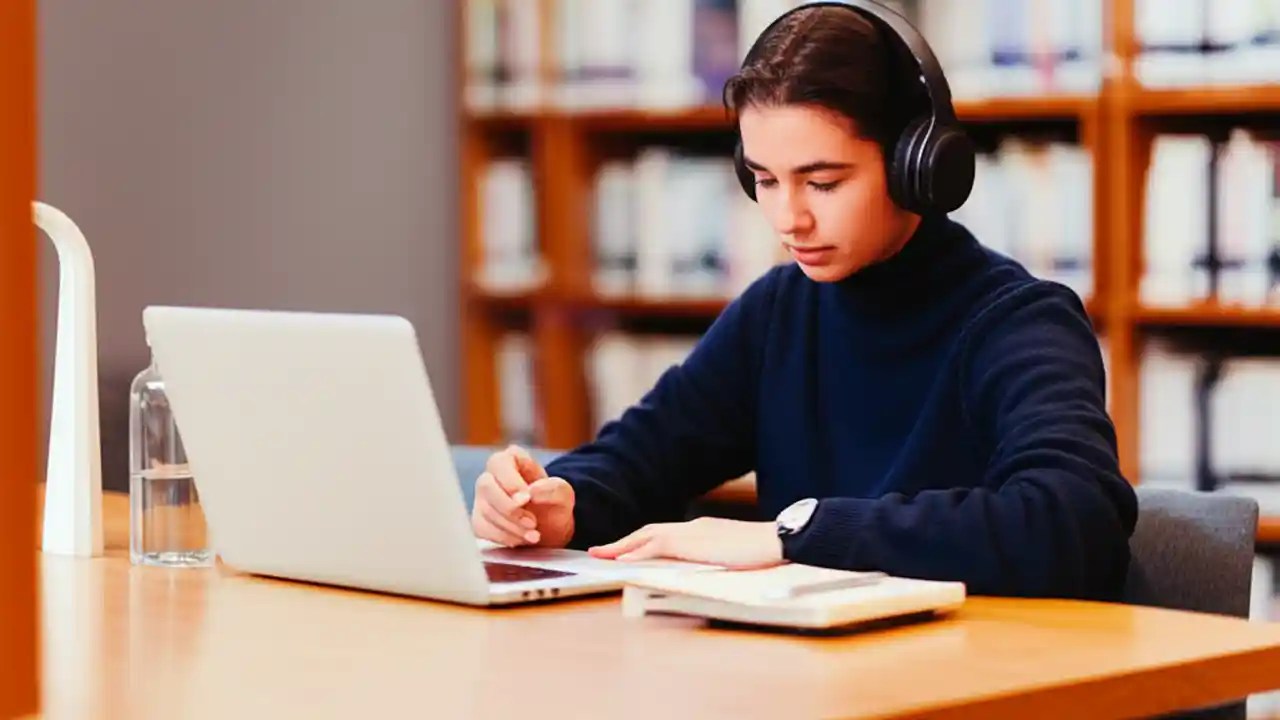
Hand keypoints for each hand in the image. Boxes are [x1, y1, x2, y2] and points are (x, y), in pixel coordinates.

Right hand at [471, 445, 574, 547]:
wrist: (550, 529)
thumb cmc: (553, 504)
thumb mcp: (564, 494)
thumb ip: (553, 488)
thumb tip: (532, 491)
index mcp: (511, 459)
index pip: (499, 463)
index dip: (511, 482)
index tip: (527, 499)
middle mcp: (491, 476)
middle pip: (487, 487)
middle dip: (510, 508)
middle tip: (532, 522)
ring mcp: (482, 499)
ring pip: (486, 510)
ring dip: (512, 527)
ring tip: (534, 535)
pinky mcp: (479, 520)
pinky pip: (483, 529)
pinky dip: (504, 537)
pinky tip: (521, 539)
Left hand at [588, 517, 783, 569]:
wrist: (782, 538)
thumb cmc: (765, 550)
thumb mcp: (733, 555)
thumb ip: (715, 558)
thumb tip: (704, 569)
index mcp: (702, 530)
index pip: (663, 534)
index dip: (640, 542)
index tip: (622, 550)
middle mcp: (694, 527)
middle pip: (649, 531)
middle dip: (624, 542)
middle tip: (600, 552)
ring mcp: (694, 532)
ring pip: (649, 536)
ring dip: (623, 545)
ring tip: (603, 555)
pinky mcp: (697, 542)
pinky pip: (659, 545)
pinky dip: (639, 551)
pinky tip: (624, 560)